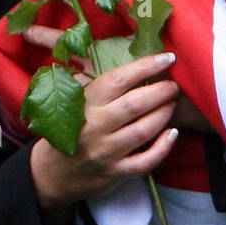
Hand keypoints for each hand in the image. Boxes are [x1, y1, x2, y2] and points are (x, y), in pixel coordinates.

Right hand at [24, 28, 179, 212]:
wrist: (51, 173)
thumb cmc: (70, 125)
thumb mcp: (74, 98)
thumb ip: (98, 80)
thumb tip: (132, 50)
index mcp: (85, 102)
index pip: (119, 79)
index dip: (146, 66)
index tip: (168, 57)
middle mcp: (94, 126)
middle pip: (134, 104)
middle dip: (160, 91)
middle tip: (174, 84)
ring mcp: (105, 152)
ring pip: (143, 131)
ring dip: (164, 114)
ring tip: (173, 103)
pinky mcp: (114, 173)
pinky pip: (144, 162)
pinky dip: (163, 148)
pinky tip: (172, 134)